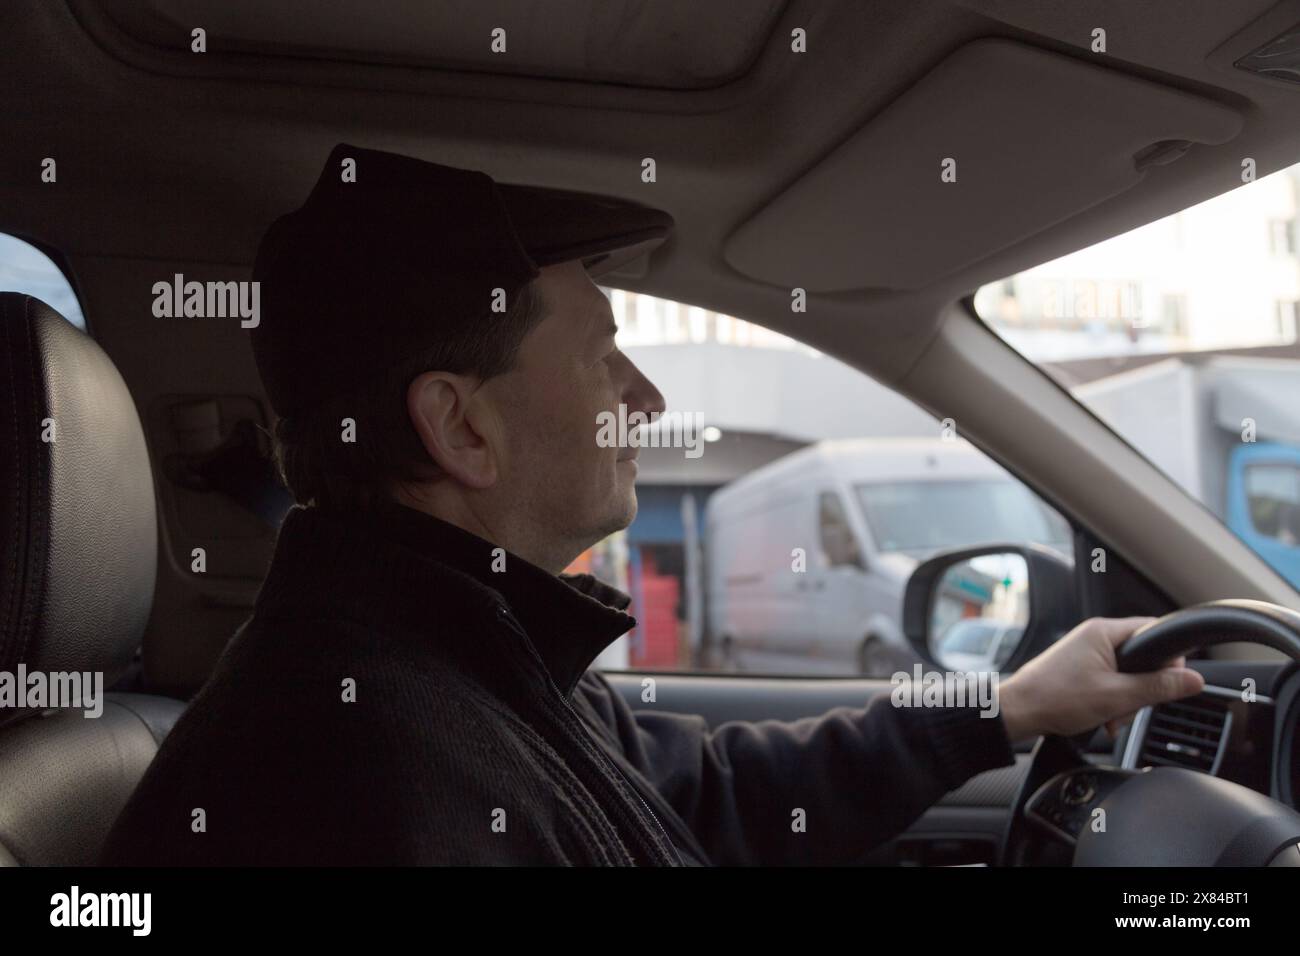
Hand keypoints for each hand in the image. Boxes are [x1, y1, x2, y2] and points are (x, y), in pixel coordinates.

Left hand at [997, 616, 1204, 744]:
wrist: (1018, 712)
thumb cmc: (1056, 698)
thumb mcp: (1117, 696)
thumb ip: (1158, 687)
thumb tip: (1194, 680)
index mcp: (1103, 632)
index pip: (1154, 631)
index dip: (1169, 658)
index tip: (1171, 682)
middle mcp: (1095, 637)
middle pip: (1142, 658)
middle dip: (1142, 689)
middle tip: (1129, 708)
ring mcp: (1086, 654)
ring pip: (1127, 675)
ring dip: (1126, 701)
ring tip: (1110, 717)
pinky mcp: (1080, 670)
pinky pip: (1110, 683)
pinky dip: (1111, 702)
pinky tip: (1102, 719)